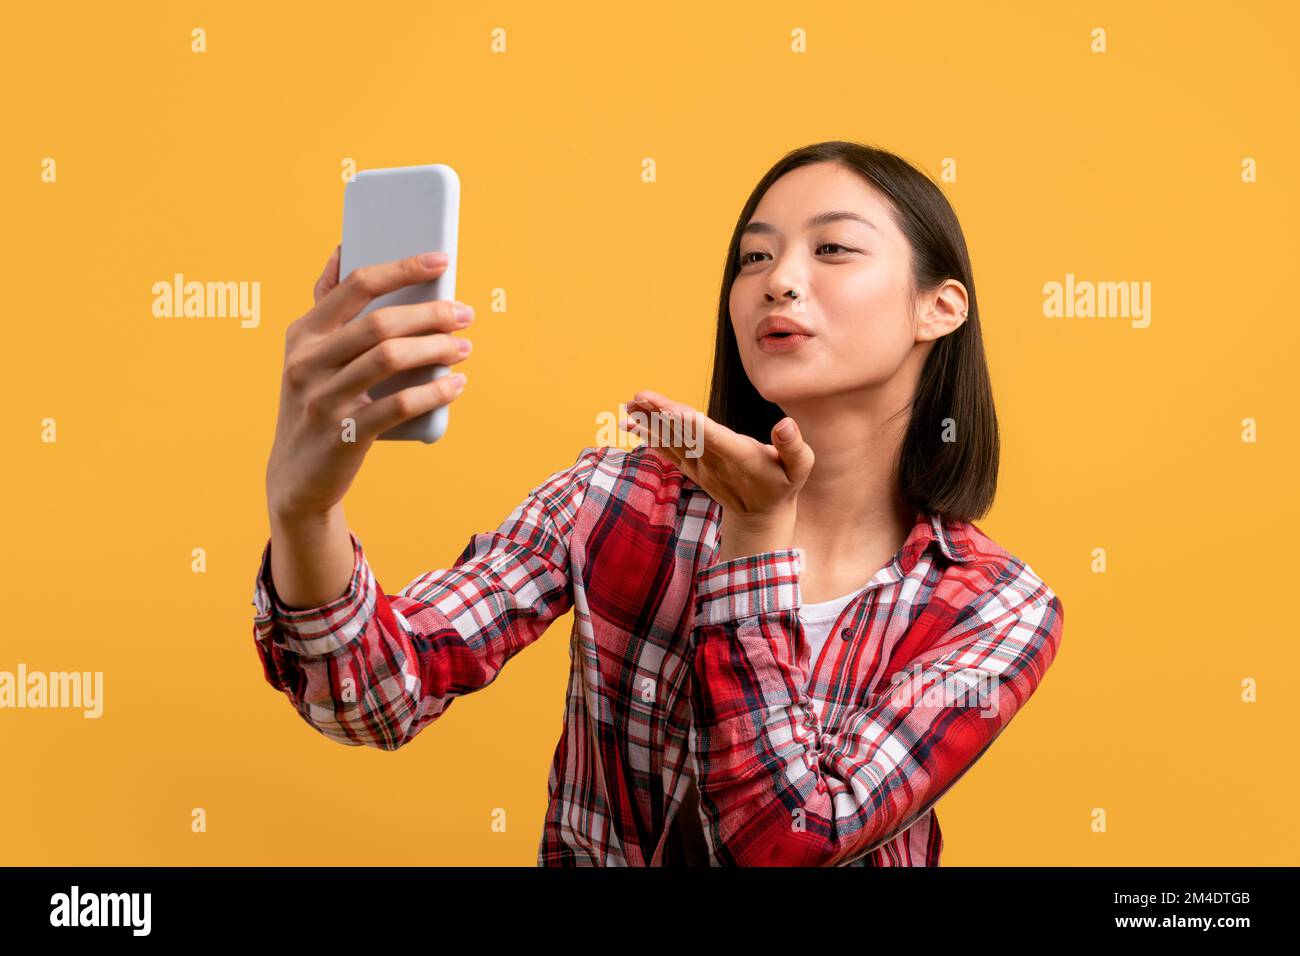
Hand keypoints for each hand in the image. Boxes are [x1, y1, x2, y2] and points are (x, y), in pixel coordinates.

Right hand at [265, 245, 474, 522]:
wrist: (297, 477)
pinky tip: (455, 386)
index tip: (441, 260)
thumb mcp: (308, 356)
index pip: (356, 286)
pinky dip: (434, 392)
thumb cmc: (315, 404)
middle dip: (430, 314)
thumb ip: (326, 307)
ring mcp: (323, 400)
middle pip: (380, 323)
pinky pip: (398, 405)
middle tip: (464, 314)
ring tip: (463, 349)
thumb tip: (343, 251)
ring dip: (436, 350)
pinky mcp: (343, 435)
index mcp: (303, 334)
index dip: (402, 269)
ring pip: (390, 359)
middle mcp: (307, 363)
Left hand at [619, 390, 813, 560]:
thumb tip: (786, 424)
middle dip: (662, 415)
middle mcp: (715, 463)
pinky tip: (635, 423)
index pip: (713, 437)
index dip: (693, 424)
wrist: (762, 517)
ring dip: (650, 423)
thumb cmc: (783, 484)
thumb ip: (794, 446)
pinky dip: (651, 437)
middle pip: (686, 435)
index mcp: (741, 458)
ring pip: (673, 441)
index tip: (672, 410)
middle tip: (639, 396)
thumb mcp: (800, 467)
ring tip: (629, 404)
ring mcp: (701, 468)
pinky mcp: (693, 470)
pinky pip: (668, 452)